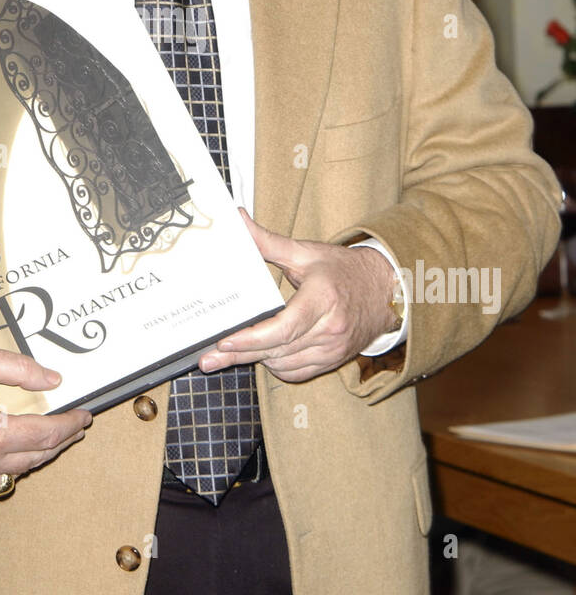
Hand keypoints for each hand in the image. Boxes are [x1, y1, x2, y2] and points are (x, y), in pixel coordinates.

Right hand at [0, 347, 91, 496]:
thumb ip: (20, 369)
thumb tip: (55, 380)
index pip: (48, 434)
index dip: (71, 425)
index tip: (85, 416)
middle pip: (37, 456)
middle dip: (60, 441)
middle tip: (73, 427)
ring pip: (16, 471)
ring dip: (35, 454)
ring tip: (47, 437)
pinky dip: (5, 465)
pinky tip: (10, 448)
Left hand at [198, 210, 398, 382]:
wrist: (386, 289)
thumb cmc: (344, 269)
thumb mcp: (306, 252)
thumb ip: (268, 241)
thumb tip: (238, 221)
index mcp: (322, 298)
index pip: (283, 327)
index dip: (251, 338)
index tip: (225, 341)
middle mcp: (330, 328)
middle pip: (277, 350)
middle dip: (239, 355)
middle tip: (208, 360)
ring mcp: (333, 348)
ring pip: (284, 365)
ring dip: (257, 359)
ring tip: (231, 352)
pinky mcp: (334, 360)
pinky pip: (298, 372)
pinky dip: (277, 366)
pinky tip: (262, 355)